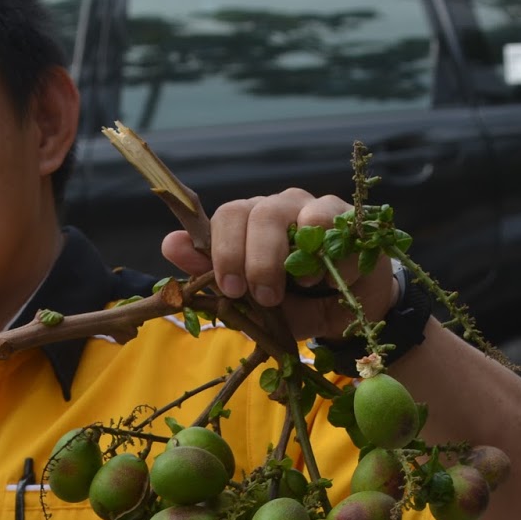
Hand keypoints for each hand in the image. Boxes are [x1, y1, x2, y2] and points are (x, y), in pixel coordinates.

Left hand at [160, 189, 399, 342]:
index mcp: (249, 224)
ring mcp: (312, 207)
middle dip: (253, 258)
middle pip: (255, 211)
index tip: (231, 289)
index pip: (226, 216)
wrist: (349, 312)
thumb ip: (212, 276)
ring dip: (285, 256)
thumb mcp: (252, 303)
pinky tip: (328, 280)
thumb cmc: (296, 303)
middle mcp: (278, 208)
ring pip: (290, 212)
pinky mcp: (346, 218)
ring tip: (297, 287)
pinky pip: (329, 224)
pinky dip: (326, 257)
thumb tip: (171, 244)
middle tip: (262, 296)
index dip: (223, 251)